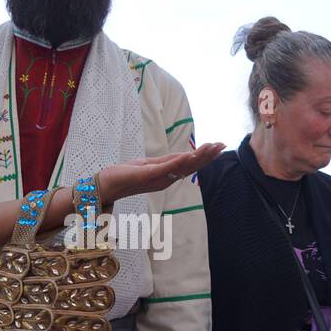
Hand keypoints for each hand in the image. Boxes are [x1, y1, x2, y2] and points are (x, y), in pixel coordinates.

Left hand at [96, 142, 223, 202]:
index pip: (190, 164)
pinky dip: (178, 162)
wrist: (107, 185)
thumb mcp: (148, 165)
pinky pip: (166, 168)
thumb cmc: (125, 175)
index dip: (205, 156)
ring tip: (212, 147)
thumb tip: (183, 157)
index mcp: (167, 175)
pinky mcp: (147, 175)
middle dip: (208, 156)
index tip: (219, 146)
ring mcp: (158, 177)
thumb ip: (166, 163)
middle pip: (191, 166)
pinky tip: (189, 155)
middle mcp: (165, 178)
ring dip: (198, 157)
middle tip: (223, 145)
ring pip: (182, 166)